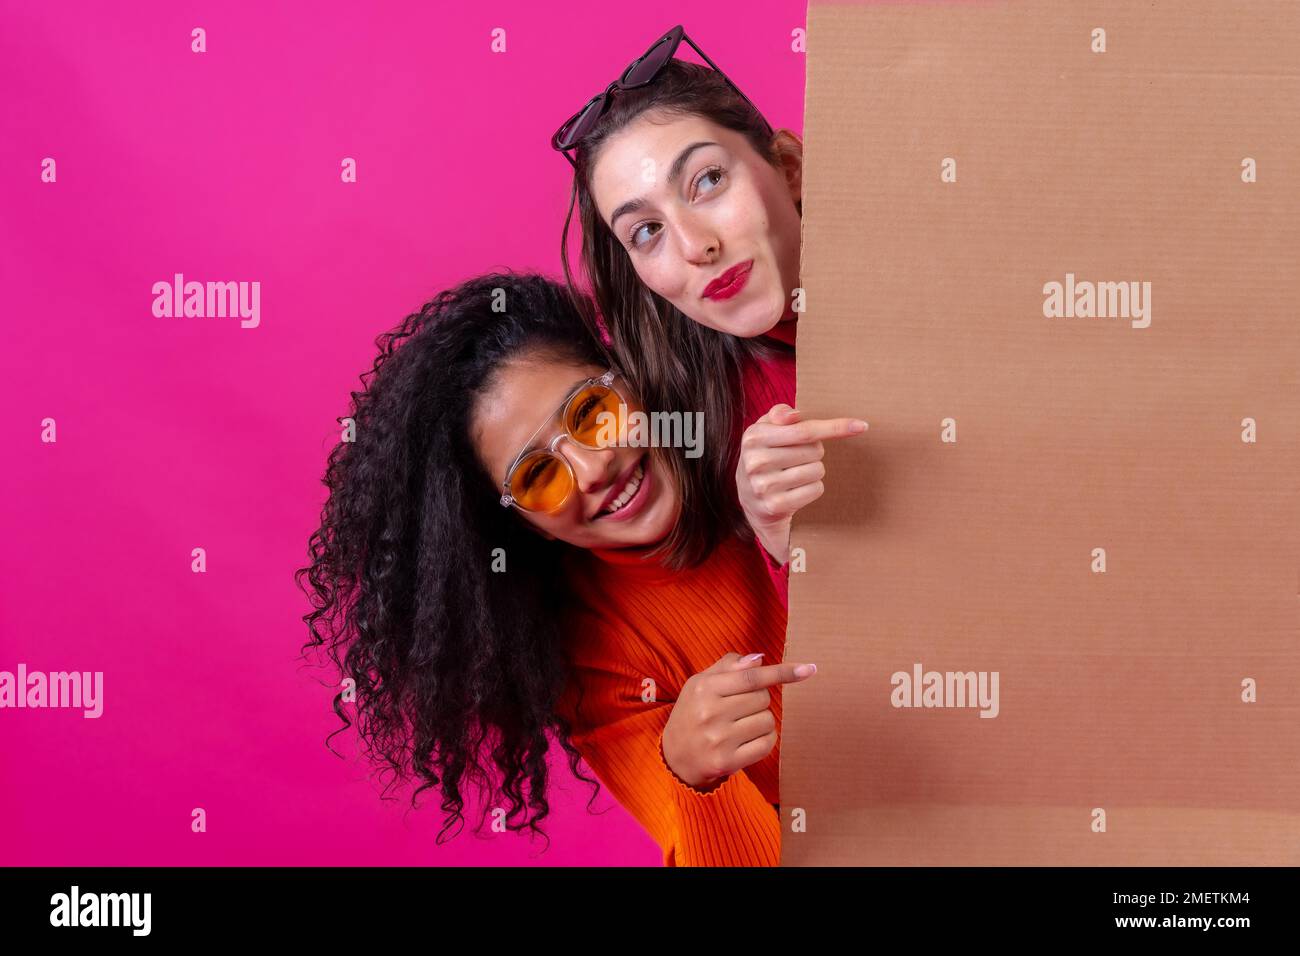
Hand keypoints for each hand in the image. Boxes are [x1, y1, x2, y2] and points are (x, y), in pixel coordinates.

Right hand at [661, 652, 817, 790]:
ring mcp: (718, 739)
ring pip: (768, 721)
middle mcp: (710, 713)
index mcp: (704, 688)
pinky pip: (767, 745)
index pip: (751, 677)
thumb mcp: (700, 683)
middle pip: (763, 698)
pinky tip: (749, 740)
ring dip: (762, 721)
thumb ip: (728, 667)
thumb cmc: (692, 712)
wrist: (674, 756)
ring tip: (741, 726)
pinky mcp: (727, 762)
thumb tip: (759, 660)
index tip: (808, 669)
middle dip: (759, 700)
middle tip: (740, 708)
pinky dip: (766, 740)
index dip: (782, 672)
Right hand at [735, 404, 867, 563]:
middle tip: (797, 458)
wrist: (750, 502)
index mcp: (753, 437)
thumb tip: (792, 415)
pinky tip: (796, 490)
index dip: (834, 427)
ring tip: (794, 474)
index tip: (861, 426)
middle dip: (813, 452)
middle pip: (814, 450)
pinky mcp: (775, 506)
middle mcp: (755, 461)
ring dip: (813, 471)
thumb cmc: (765, 457)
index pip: (804, 431)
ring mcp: (764, 486)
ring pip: (817, 470)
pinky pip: (815, 490)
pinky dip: (812, 489)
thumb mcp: (765, 430)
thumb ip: (778, 414)